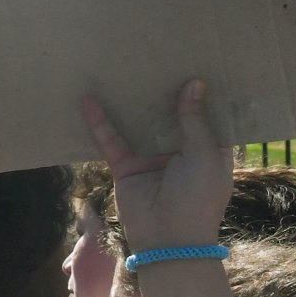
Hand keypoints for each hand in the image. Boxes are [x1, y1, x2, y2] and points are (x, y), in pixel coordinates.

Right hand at [83, 79, 231, 255]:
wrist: (169, 238)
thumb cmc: (198, 197)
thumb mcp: (204, 154)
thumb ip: (194, 120)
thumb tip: (194, 84)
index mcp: (207, 150)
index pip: (205, 116)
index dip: (201, 94)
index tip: (197, 64)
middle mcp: (179, 151)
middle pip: (168, 115)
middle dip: (163, 91)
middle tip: (158, 58)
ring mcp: (150, 157)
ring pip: (138, 123)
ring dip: (130, 102)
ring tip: (122, 70)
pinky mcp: (126, 166)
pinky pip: (111, 140)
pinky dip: (100, 121)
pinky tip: (89, 101)